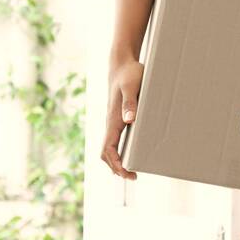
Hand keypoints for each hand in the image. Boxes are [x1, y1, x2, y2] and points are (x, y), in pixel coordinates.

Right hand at [101, 58, 144, 179]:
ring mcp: (113, 120)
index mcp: (112, 120)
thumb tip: (129, 120)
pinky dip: (119, 150)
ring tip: (131, 169)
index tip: (127, 173)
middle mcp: (110, 123)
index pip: (108, 150)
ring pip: (110, 147)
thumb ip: (130, 102)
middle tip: (133, 176)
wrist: (122, 64)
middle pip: (106, 153)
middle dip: (116, 167)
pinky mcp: (118, 117)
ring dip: (117, 160)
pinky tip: (132, 150)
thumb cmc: (129, 74)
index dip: (116, 164)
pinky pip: (115, 139)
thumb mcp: (131, 86)